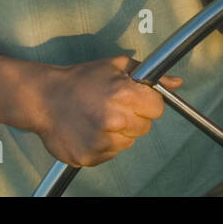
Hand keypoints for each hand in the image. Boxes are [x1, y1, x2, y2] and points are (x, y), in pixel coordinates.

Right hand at [32, 56, 181, 166]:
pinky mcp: (88, 157)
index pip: (157, 108)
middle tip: (112, 107)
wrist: (44, 98)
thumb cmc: (82, 79)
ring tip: (98, 117)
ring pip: (128, 142)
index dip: (146, 102)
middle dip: (133, 118)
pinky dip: (103, 145)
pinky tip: (89, 129)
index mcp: (125, 95)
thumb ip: (152, 77)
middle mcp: (114, 120)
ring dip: (118, 133)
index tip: (133, 99)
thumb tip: (177, 83)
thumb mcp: (118, 66)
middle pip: (144, 127)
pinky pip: (110, 154)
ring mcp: (100, 141)